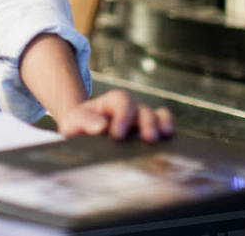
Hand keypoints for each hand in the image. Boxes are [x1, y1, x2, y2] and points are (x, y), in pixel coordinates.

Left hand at [56, 89, 172, 141]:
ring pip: (157, 116)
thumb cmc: (78, 128)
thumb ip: (84, 121)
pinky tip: (170, 142)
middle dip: (147, 123)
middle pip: (143, 109)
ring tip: (162, 138)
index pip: (122, 101)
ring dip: (161, 125)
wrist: (83, 138)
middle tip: (147, 138)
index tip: (117, 135)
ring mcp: (142, 120)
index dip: (123, 116)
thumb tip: (101, 126)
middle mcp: (130, 109)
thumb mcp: (74, 122)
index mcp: (111, 103)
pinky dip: (169, 129)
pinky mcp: (150, 132)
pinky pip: (164, 125)